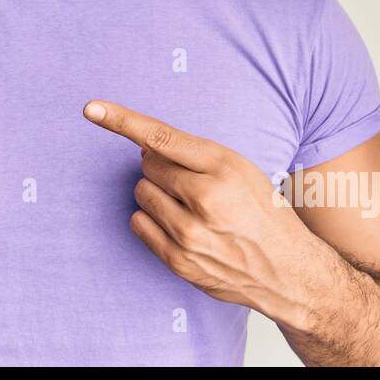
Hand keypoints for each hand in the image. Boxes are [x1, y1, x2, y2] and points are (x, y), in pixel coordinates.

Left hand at [81, 99, 320, 324]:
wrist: (288, 271)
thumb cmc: (262, 212)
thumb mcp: (240, 168)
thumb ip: (192, 155)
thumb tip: (142, 148)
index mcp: (223, 166)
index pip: (160, 137)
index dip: (122, 120)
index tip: (91, 108)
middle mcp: (206, 198)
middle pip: (148, 165)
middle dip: (162, 168)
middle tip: (192, 184)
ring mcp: (190, 232)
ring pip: (142, 193)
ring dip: (157, 194)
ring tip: (190, 208)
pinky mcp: (179, 260)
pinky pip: (139, 223)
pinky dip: (152, 220)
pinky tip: (180, 226)